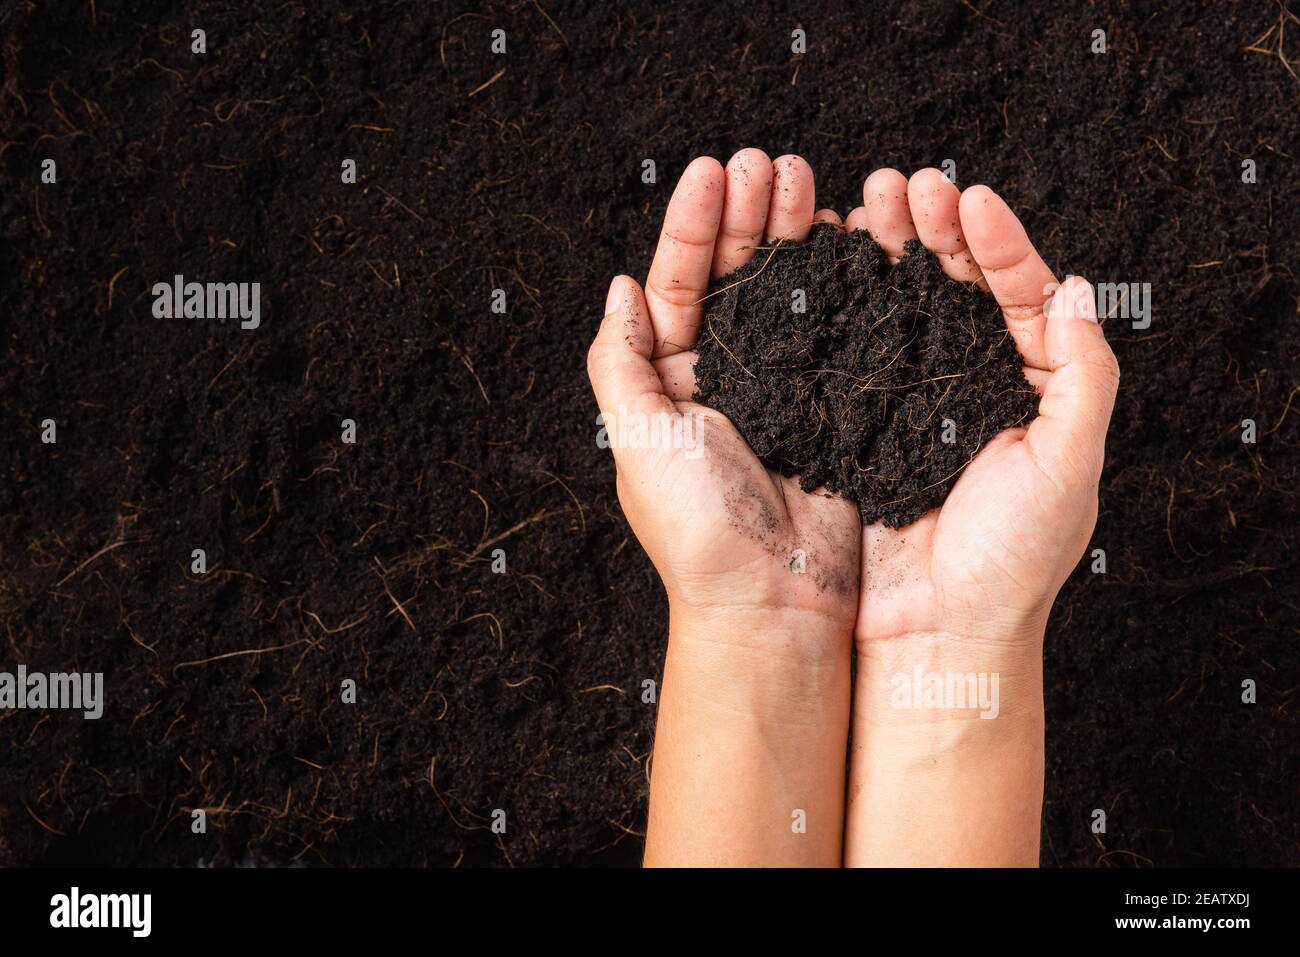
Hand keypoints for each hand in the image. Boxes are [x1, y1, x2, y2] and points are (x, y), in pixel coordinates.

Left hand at [587, 151, 859, 636]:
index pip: (678, 284)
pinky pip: (836, 332)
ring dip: (794, 236)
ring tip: (808, 183)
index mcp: (671, 383)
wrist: (776, 606)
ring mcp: (783, 391)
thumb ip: (621, 362)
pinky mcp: (833, 407)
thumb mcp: (639, 440)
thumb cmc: (698, 531)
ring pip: (786, 296)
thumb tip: (619, 287)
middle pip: (734, 277)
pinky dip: (842, 285)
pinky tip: (849, 241)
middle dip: (749, 215)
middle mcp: (725, 380)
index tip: (713, 169)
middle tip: (772, 162)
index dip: (693, 225)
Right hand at [845, 168, 1119, 650]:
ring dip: (888, 253)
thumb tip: (1080, 289)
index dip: (998, 243)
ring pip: (903, 309)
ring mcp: (914, 403)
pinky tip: (831, 268)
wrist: (935, 632)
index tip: (969, 199)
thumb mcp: (1070, 464)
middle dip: (934, 230)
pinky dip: (846, 306)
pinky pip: (856, 352)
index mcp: (1032, 390)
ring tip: (864, 205)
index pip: (1023, 294)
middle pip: (958, 288)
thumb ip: (1084, 376)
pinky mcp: (862, 425)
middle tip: (903, 185)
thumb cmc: (1012, 561)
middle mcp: (974, 387)